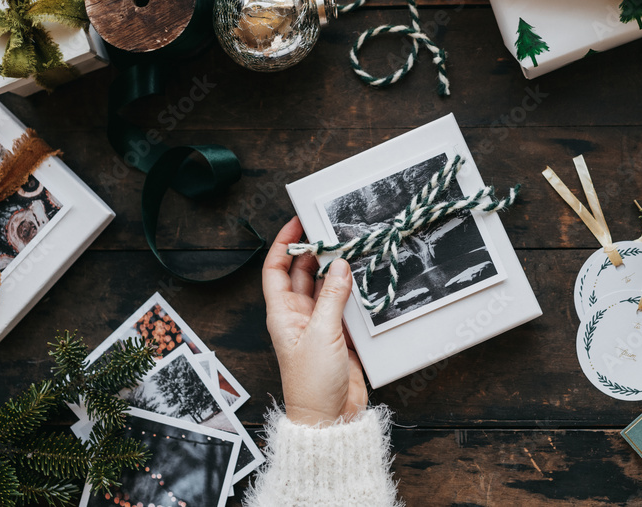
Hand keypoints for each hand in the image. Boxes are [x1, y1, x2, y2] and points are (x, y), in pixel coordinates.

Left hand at [262, 217, 367, 426]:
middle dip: (315, 252)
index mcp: (282, 314)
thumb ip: (332, 298)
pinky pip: (345, 305)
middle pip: (303, 273)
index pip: (276, 270)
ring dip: (338, 271)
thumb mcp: (321, 334)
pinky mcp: (340, 336)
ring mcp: (320, 325)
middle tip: (333, 231)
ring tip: (352, 249)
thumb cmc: (312, 384)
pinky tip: (365, 278)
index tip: (298, 223)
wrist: (330, 420)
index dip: (283, 245)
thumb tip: (341, 265)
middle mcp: (299, 316)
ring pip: (327, 287)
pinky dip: (354, 291)